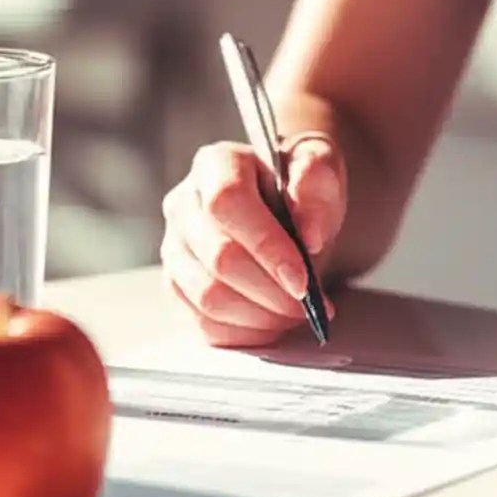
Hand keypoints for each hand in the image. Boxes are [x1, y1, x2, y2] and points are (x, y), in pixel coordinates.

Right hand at [160, 132, 346, 346]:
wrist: (289, 207)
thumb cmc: (301, 187)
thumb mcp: (321, 169)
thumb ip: (317, 185)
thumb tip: (309, 234)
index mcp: (216, 164)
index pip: (227, 202)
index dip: (266, 245)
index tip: (303, 280)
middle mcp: (183, 203)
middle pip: (218, 257)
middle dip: (271, 291)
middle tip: (308, 305)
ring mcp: (175, 247)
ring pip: (207, 296)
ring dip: (260, 315)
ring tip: (295, 314)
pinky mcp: (177, 284)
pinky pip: (203, 321)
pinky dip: (244, 332)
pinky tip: (273, 323)